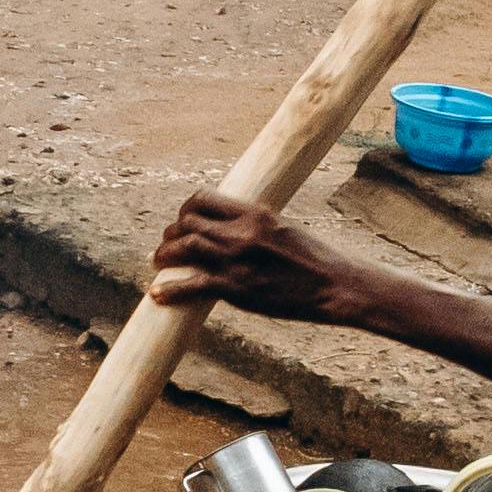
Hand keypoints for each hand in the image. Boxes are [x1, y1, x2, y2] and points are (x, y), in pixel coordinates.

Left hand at [148, 191, 364, 326]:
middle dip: (172, 231)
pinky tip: (158, 293)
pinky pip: (191, 285)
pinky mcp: (235, 288)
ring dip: (165, 254)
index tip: (184, 218)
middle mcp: (241, 232)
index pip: (205, 198)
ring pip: (184, 247)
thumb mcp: (284, 229)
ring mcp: (236, 260)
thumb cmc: (316, 259)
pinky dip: (170, 289)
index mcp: (254, 212)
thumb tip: (237, 229)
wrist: (334, 285)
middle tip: (168, 243)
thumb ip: (256, 227)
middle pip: (188, 221)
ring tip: (158, 261)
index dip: (186, 207)